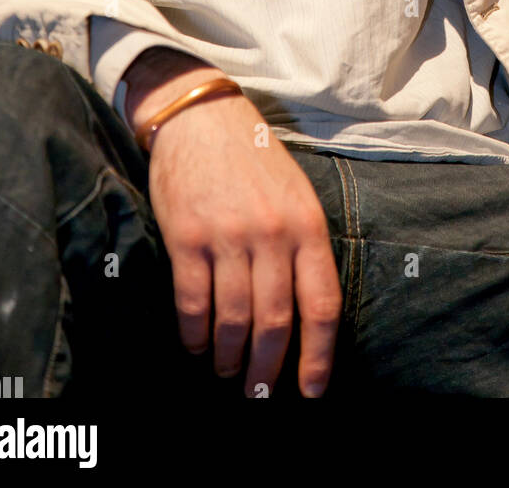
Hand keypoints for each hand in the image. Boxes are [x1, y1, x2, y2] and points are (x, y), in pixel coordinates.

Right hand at [125, 52, 342, 397]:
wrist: (201, 116)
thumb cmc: (252, 158)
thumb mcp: (295, 193)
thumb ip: (302, 245)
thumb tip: (302, 313)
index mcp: (307, 224)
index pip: (321, 304)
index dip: (318, 355)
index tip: (312, 389)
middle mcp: (271, 234)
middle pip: (275, 322)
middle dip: (267, 369)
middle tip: (259, 394)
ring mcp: (228, 236)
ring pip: (234, 320)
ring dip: (229, 357)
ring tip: (226, 371)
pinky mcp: (187, 237)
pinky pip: (193, 303)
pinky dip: (194, 334)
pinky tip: (195, 345)